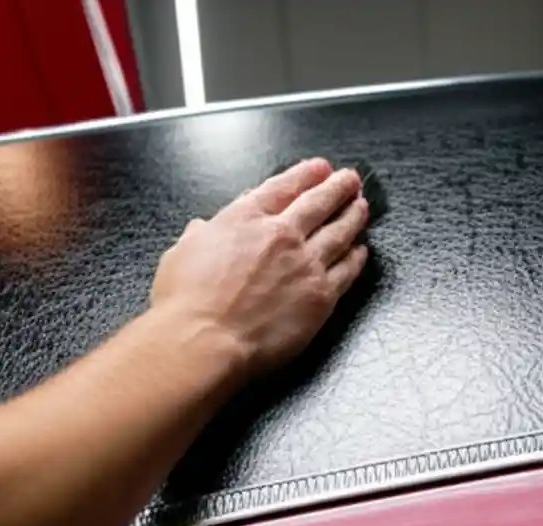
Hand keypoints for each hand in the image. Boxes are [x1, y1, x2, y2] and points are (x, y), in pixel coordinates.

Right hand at [150, 158, 369, 378]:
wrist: (206, 341)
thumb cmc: (186, 303)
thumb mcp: (181, 254)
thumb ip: (199, 236)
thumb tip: (202, 228)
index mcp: (245, 219)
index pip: (282, 187)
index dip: (305, 175)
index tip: (321, 167)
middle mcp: (281, 235)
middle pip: (318, 203)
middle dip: (337, 188)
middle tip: (351, 180)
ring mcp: (305, 264)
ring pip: (339, 233)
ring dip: (353, 217)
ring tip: (362, 207)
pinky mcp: (321, 296)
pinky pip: (346, 271)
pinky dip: (356, 258)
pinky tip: (361, 251)